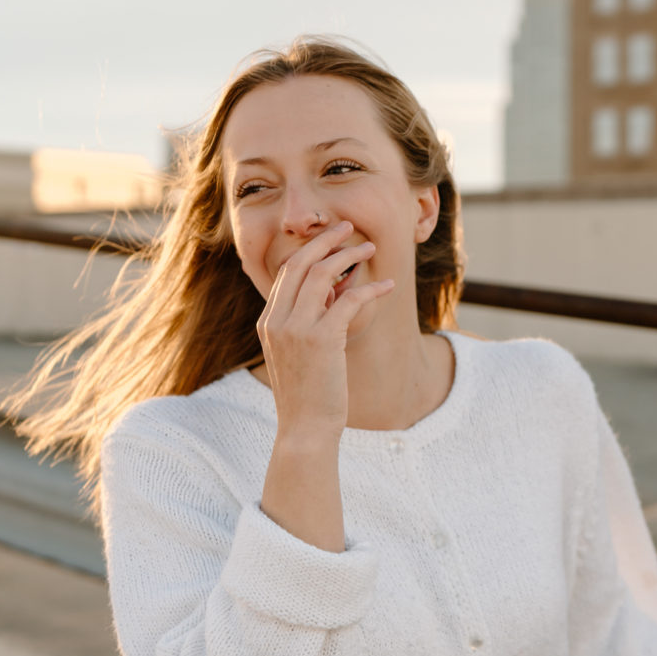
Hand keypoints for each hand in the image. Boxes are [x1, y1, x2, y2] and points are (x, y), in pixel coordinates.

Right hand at [254, 221, 393, 553]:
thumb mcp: (298, 356)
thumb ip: (305, 326)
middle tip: (347, 226)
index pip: (286, 274)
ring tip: (370, 248)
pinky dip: (371, 288)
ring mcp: (296, 328)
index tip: (331, 240)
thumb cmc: (307, 396)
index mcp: (268, 323)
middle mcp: (276, 320)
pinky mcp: (322, 338)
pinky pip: (348, 300)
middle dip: (325, 240)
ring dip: (349, 256)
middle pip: (300, 264)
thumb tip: (332, 300)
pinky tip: (388, 286)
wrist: (305, 429)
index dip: (309, 252)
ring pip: (323, 274)